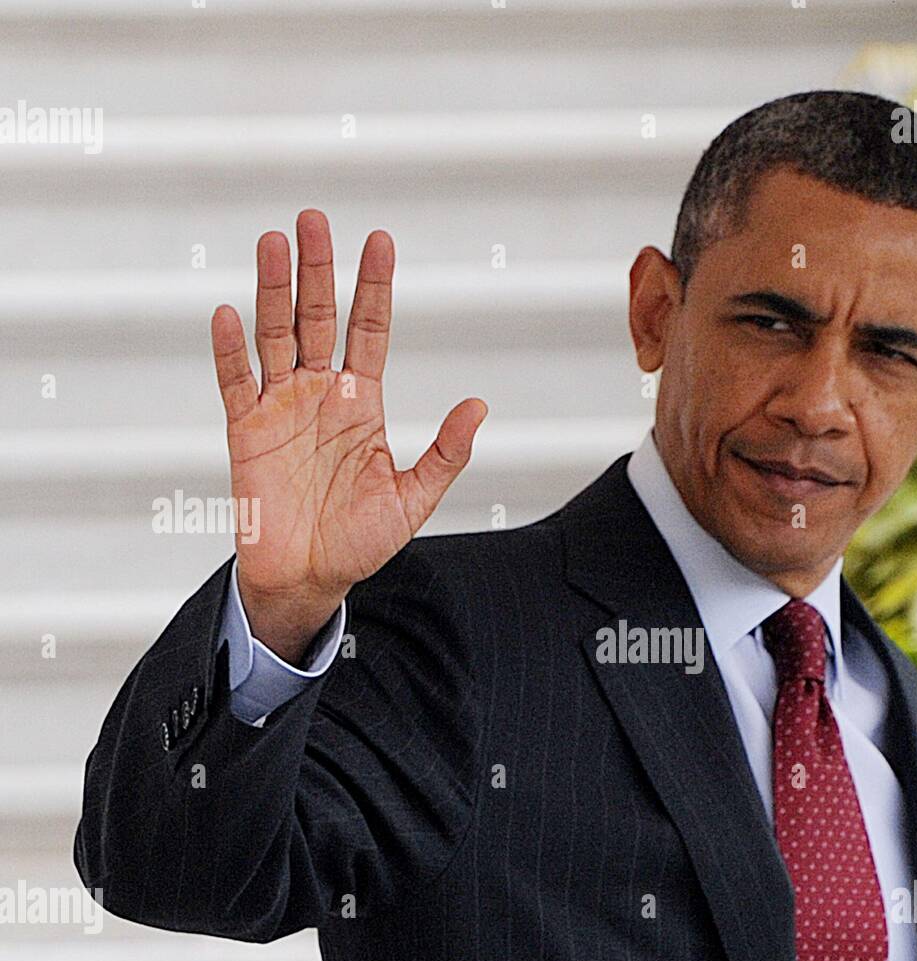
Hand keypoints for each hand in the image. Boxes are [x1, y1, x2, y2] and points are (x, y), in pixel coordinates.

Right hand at [210, 209, 486, 663]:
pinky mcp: (246, 432)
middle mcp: (320, 393)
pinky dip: (230, 350)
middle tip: (314, 219)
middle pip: (316, 317)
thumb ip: (446, 452)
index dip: (373, 287)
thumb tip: (480, 406)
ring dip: (272, 290)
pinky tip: (229, 314)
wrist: (310, 579)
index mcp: (361, 402)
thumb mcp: (414, 498)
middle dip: (317, 269)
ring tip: (274, 243)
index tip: (380, 240)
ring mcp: (280, 408)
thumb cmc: (360, 541)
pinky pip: (236, 383)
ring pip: (274, 335)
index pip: (368, 330)